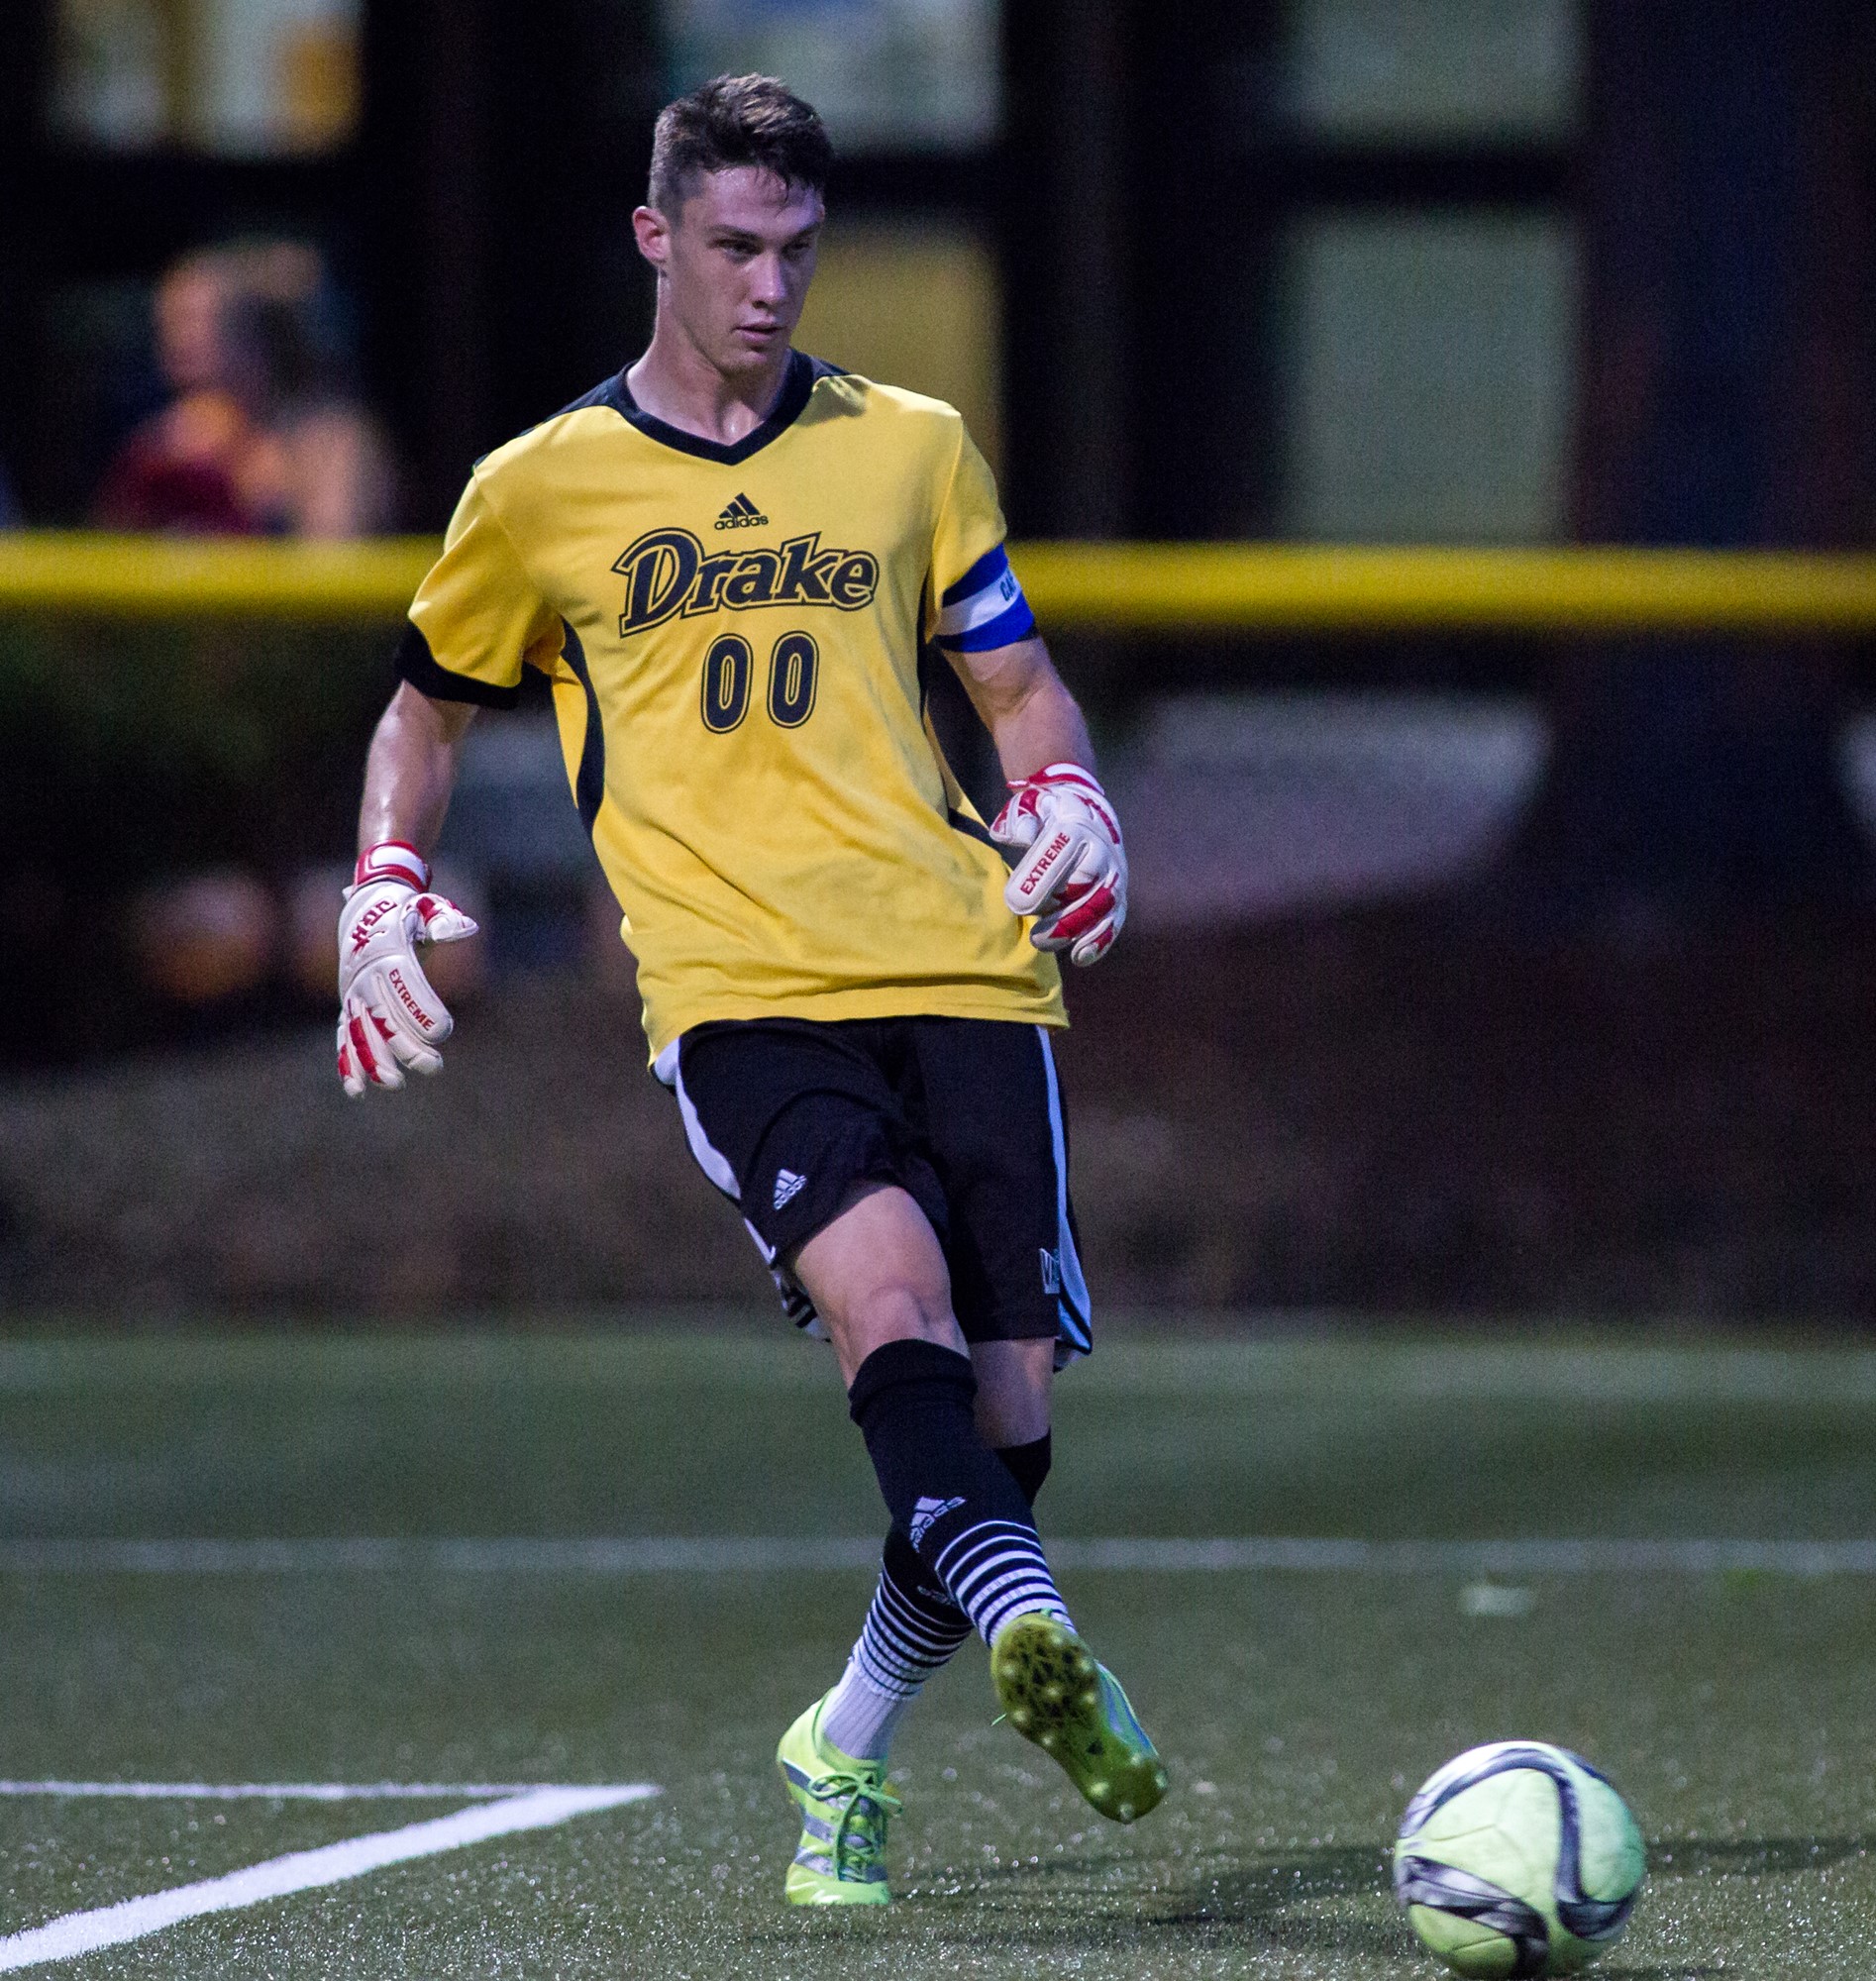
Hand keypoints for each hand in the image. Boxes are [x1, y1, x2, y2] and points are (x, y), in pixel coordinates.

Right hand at [336, 842, 477, 1095]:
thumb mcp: (427, 908)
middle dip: (405, 1044)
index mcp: (388, 950)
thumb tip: (466, 928)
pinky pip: (344, 1035)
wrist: (367, 906)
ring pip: (360, 1031)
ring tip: (393, 1084)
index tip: (444, 1031)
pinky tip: (357, 1090)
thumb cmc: (407, 910)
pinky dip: (347, 1061)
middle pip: (383, 1015)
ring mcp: (353, 991)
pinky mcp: (348, 1004)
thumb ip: (444, 920)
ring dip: (374, 1059)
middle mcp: (365, 974)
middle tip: (433, 1066)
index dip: (422, 1009)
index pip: (404, 985)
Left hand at [989, 762, 1126, 966]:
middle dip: (1058, 910)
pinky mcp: (1119, 895)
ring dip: (1075, 929)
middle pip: (1086, 884)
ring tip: (1044, 943)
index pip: (1061, 849)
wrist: (1088, 811)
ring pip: (1102, 906)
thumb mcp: (1030, 804)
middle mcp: (1101, 849)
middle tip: (1031, 930)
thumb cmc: (1048, 812)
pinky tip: (1080, 957)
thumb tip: (1013, 835)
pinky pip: (1115, 920)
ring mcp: (1114, 874)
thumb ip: (1019, 819)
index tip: (1013, 900)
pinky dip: (1100, 941)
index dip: (1039, 876)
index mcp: (1077, 823)